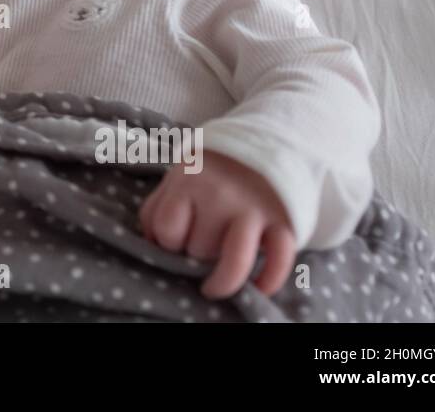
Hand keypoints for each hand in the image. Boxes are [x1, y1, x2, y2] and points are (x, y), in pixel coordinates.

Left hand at [139, 149, 296, 299]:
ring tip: (211, 288)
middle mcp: (221, 195)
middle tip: (201, 242)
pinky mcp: (283, 221)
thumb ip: (155, 211)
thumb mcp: (173, 181)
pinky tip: (258, 288)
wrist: (258, 146)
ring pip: (234, 262)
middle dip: (195, 252)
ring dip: (222, 279)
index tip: (176, 237)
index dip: (168, 240)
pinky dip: (270, 280)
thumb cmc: (206, 175)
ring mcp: (253, 209)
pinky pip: (280, 259)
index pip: (167, 230)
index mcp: (189, 181)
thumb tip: (152, 247)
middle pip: (199, 249)